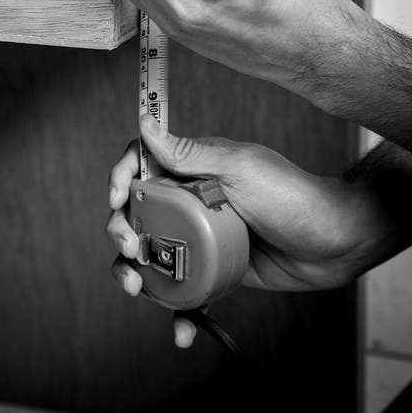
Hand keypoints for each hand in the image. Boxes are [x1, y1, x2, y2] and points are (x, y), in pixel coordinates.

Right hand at [107, 114, 382, 347]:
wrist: (337, 242)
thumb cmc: (293, 196)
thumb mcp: (239, 168)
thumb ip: (191, 152)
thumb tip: (146, 124)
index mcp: (193, 169)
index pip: (143, 165)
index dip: (122, 178)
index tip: (118, 199)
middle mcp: (191, 201)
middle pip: (139, 214)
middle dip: (122, 232)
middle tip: (131, 250)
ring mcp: (203, 237)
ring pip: (154, 255)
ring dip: (136, 274)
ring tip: (137, 288)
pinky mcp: (217, 270)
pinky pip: (188, 291)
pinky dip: (180, 313)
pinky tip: (182, 332)